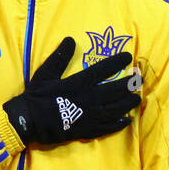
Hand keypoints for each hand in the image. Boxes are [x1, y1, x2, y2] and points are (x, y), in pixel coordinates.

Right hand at [3, 36, 138, 145]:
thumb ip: (60, 57)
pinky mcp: (89, 129)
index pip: (104, 69)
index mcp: (80, 83)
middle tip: (140, 79)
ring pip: (117, 108)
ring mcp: (91, 116)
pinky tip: (127, 120)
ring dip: (129, 103)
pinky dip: (119, 124)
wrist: (29, 122)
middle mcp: (90, 99)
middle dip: (131, 83)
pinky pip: (109, 127)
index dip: (118, 62)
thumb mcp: (45, 73)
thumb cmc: (36, 96)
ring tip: (137, 98)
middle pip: (117, 90)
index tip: (129, 56)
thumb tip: (70, 39)